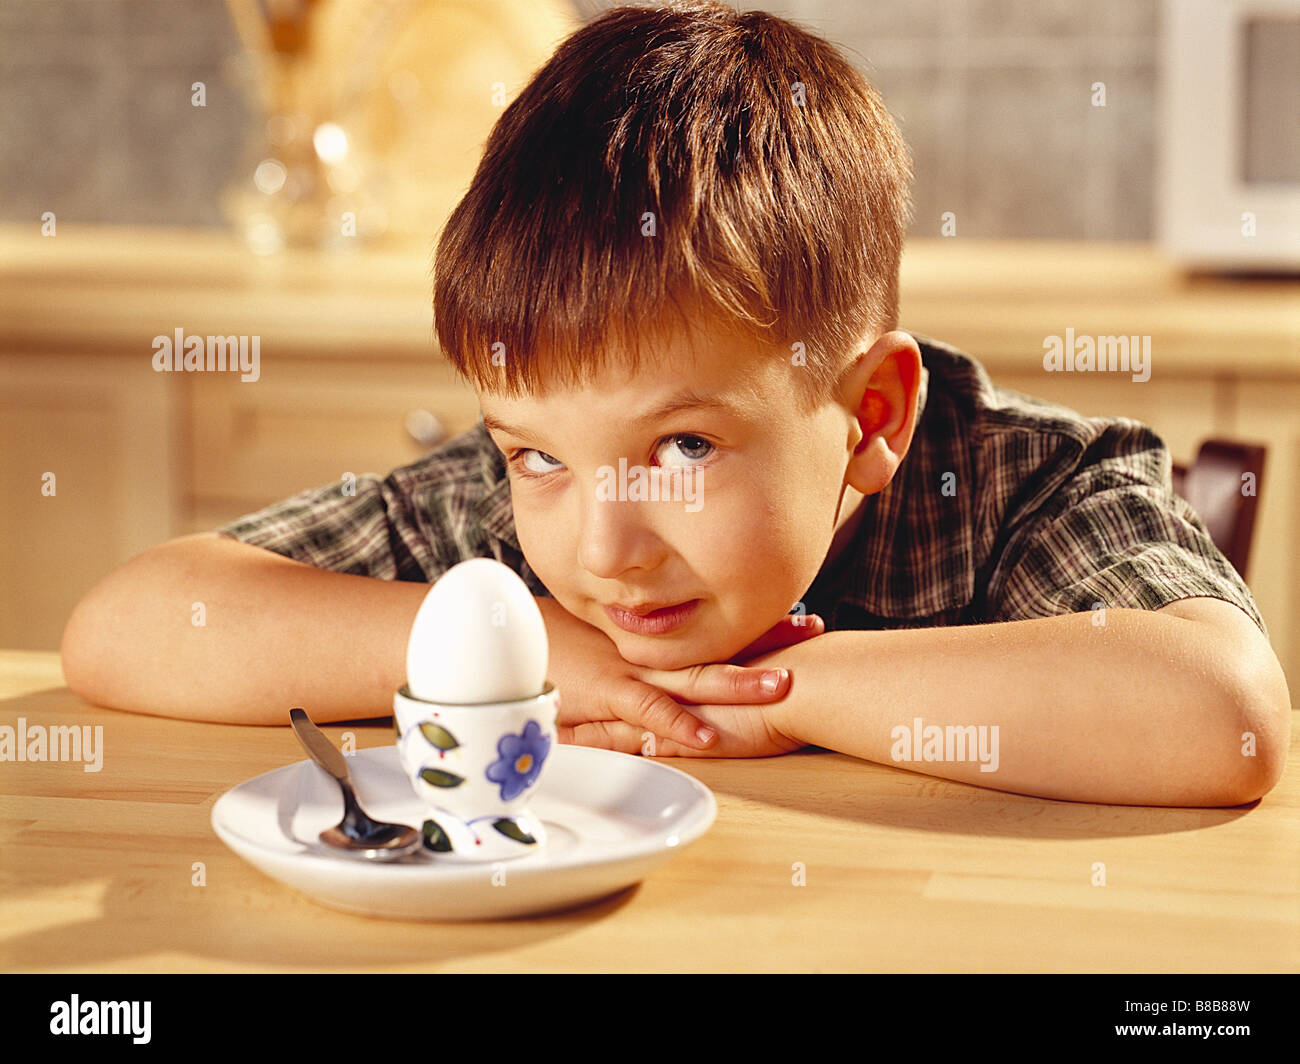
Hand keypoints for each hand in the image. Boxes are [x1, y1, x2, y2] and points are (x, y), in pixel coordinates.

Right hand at [536, 596, 823, 755]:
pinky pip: (647, 712)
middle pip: (716, 642)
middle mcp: (646, 649)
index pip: (710, 627)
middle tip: (814, 628)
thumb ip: (629, 655)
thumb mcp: (595, 645)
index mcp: (649, 637)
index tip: (796, 615)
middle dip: (766, 639)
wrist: (496, 636)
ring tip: (784, 684)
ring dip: (739, 682)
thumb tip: (662, 665)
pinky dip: (677, 724)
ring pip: (693, 676)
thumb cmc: (543, 642)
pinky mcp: (604, 693)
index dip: (754, 623)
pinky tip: (708, 735)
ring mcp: (628, 670)